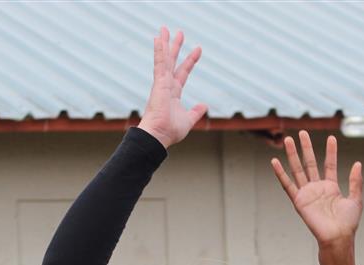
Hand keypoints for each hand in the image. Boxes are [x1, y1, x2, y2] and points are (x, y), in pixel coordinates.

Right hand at [136, 28, 206, 148]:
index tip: (198, 49)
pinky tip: (158, 39)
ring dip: (165, 44)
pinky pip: (160, 64)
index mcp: (173, 93)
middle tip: (179, 33)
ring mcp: (162, 84)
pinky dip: (159, 51)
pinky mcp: (158, 84)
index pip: (183, 73)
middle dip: (176, 47)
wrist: (159, 136)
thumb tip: (204, 106)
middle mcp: (166, 86)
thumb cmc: (170, 131)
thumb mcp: (188, 120)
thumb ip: (195, 112)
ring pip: (164, 59)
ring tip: (165, 29)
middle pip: (172, 62)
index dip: (190, 61)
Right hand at [271, 131, 362, 247]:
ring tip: (288, 140)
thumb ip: (356, 182)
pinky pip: (287, 185)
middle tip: (303, 132)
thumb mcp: (356, 200)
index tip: (331, 138)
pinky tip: (274, 162)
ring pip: (298, 169)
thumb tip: (358, 163)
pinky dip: (280, 174)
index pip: (329, 164)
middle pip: (310, 163)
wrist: (337, 237)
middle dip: (306, 148)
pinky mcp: (298, 201)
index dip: (331, 152)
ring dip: (293, 155)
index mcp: (331, 187)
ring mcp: (307, 194)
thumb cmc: (348, 223)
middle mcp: (317, 188)